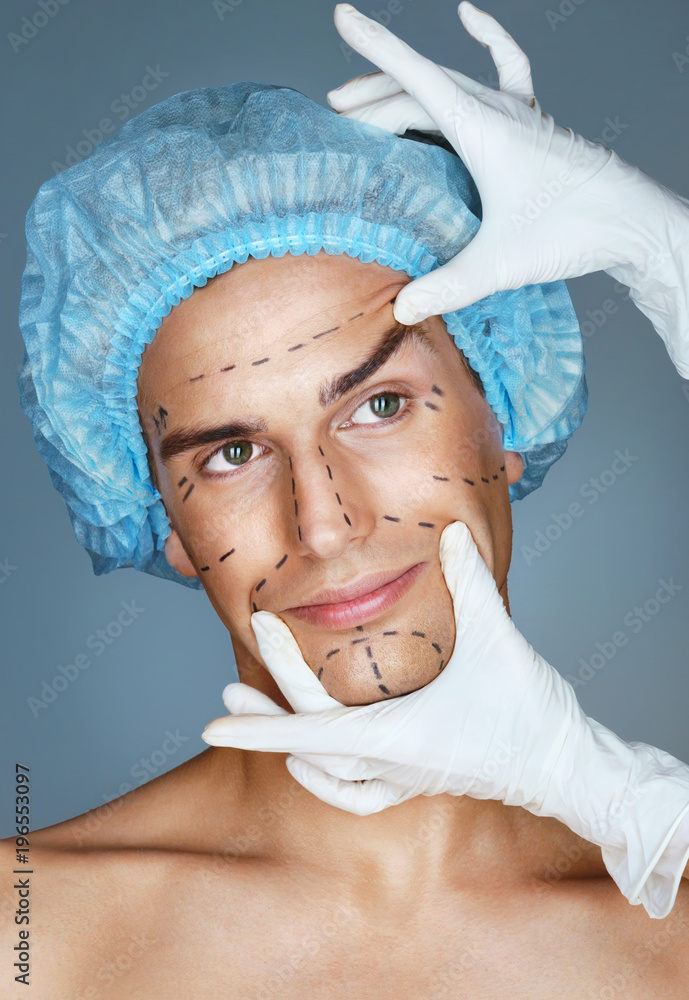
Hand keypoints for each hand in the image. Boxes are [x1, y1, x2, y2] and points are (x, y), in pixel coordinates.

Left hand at [202, 519, 688, 917]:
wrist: (566, 767)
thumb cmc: (530, 712)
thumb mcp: (496, 637)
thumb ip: (470, 579)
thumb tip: (453, 529)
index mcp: (394, 736)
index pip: (309, 727)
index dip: (261, 714)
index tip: (218, 704)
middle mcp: (389, 765)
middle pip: (308, 747)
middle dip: (264, 720)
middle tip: (226, 696)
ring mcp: (402, 779)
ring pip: (325, 776)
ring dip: (287, 747)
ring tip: (257, 722)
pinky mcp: (417, 783)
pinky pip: (355, 796)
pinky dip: (325, 783)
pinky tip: (312, 767)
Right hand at [326, 2, 688, 379]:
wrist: (632, 222)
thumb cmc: (574, 230)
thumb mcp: (502, 263)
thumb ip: (448, 285)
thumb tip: (402, 308)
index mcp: (481, 129)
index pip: (415, 78)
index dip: (376, 46)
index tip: (344, 15)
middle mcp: (497, 110)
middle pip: (423, 85)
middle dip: (375, 91)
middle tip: (337, 111)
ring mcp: (518, 113)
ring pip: (451, 82)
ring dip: (408, 85)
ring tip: (370, 100)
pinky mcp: (534, 123)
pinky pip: (507, 67)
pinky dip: (487, 39)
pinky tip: (470, 15)